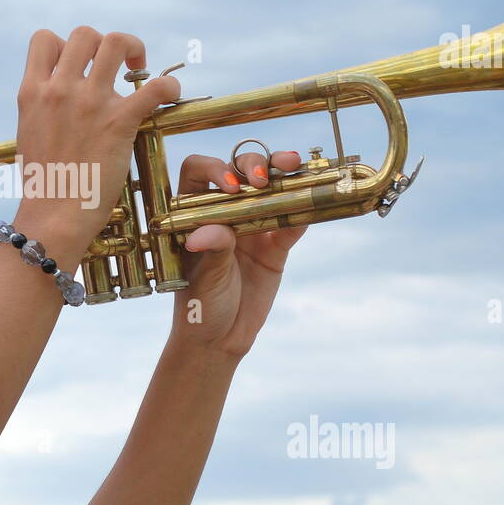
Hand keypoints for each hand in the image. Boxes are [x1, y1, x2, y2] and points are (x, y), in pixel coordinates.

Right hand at [12, 27, 178, 265]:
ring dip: (133, 49)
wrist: (54, 217)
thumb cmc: (45, 183)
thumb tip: (60, 95)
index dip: (66, 45)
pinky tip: (168, 96)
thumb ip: (44, 107)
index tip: (80, 66)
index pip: (45, 39)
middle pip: (84, 34)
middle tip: (117, 67)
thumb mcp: (30, 133)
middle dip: (104, 44)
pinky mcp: (118, 122)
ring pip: (116, 43)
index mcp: (33, 92)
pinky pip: (155, 86)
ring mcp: (89, 103)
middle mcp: (59, 90)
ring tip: (139, 70)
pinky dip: (167, 87)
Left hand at [167, 150, 307, 357]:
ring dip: (281, 174)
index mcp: (193, 214)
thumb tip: (209, 231)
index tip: (229, 187)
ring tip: (291, 165)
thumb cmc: (198, 305)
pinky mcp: (275, 247)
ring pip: (269, 190)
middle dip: (252, 166)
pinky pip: (292, 224)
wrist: (220, 339)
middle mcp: (222, 213)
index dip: (212, 169)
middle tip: (260, 181)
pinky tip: (310, 203)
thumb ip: (211, 250)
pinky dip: (303, 211)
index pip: (197, 173)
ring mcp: (251, 228)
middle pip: (238, 172)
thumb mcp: (202, 277)